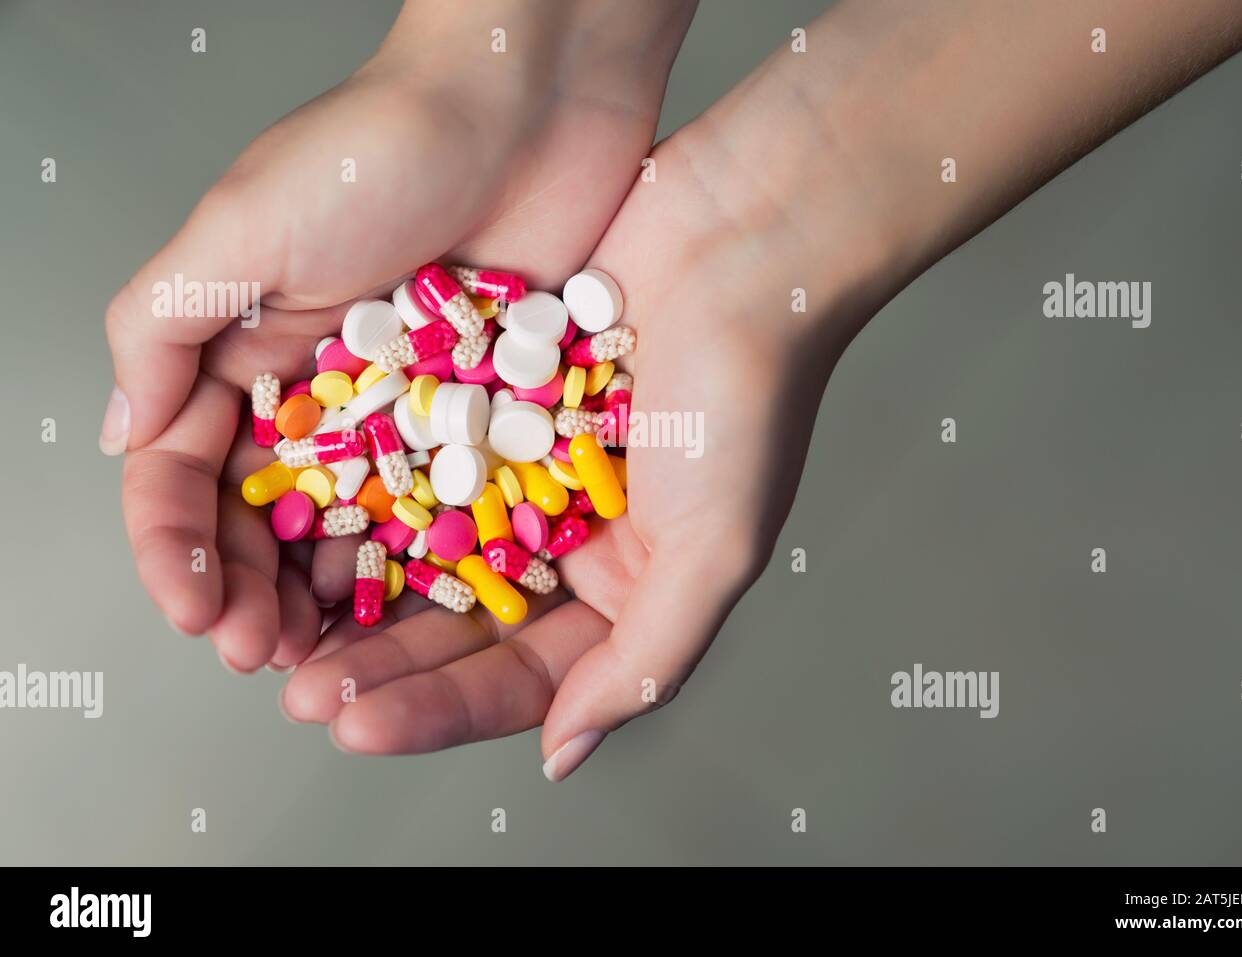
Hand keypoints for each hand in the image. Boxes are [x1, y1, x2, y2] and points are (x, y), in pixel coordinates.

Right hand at [103, 0, 694, 670]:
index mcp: (241, 347)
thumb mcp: (240, 226)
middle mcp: (314, 388)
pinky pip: (436, 503)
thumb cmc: (376, 149)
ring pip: (347, 526)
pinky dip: (416, 558)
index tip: (195, 610)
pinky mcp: (473, 411)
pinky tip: (409, 604)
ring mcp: (396, 407)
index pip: (185, 471)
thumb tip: (123, 434)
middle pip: (262, 516)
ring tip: (325, 652)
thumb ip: (164, 327)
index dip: (178, 547)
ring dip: (325, 593)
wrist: (523, 104)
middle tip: (263, 653)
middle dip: (248, 590)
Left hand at [279, 105, 847, 777]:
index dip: (439, 708)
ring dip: (358, 587)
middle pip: (459, 622)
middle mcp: (569, 536)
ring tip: (284, 621)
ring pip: (424, 543)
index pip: (521, 675)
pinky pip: (416, 454)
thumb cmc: (748, 399)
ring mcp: (524, 467)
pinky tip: (308, 517)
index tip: (358, 727)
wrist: (742, 241)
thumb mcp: (714, 551)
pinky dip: (366, 489)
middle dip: (382, 661)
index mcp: (624, 585)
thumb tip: (564, 754)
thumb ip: (643, 662)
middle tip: (303, 691)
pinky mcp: (488, 397)